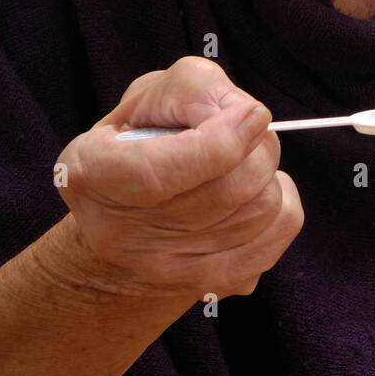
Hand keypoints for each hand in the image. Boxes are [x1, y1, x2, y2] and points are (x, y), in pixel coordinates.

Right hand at [55, 57, 303, 301]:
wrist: (123, 228)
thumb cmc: (138, 144)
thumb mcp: (144, 99)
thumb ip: (188, 90)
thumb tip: (242, 115)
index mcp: (91, 174)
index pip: (159, 173)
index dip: (218, 143)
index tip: (253, 114)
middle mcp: (119, 234)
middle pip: (227, 189)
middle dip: (256, 144)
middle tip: (247, 126)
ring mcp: (165, 269)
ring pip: (260, 209)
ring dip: (267, 170)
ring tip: (243, 158)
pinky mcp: (208, 285)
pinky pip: (277, 234)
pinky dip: (283, 201)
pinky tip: (256, 189)